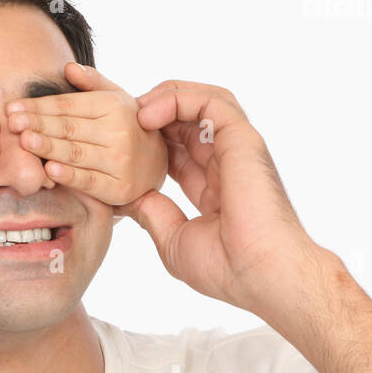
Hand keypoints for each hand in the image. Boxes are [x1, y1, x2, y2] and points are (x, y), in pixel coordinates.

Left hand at [4, 62, 168, 216]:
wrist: (159, 163)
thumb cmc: (127, 126)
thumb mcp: (116, 99)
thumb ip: (92, 83)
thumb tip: (68, 67)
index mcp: (114, 106)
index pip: (68, 106)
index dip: (38, 106)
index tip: (12, 108)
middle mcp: (119, 132)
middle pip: (68, 128)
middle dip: (37, 124)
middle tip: (11, 123)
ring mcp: (119, 161)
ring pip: (75, 153)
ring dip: (48, 147)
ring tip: (24, 140)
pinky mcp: (118, 188)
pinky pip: (89, 180)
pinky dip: (68, 175)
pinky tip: (49, 169)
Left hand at [120, 79, 332, 318]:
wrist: (261, 274)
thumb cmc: (225, 268)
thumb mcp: (173, 239)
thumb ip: (152, 213)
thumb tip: (124, 198)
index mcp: (209, 183)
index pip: (173, 145)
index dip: (143, 135)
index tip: (111, 135)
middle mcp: (223, 160)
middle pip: (183, 117)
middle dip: (147, 107)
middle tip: (112, 108)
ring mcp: (235, 148)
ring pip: (200, 100)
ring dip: (163, 97)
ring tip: (131, 109)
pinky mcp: (243, 139)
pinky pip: (210, 102)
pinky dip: (178, 99)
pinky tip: (148, 115)